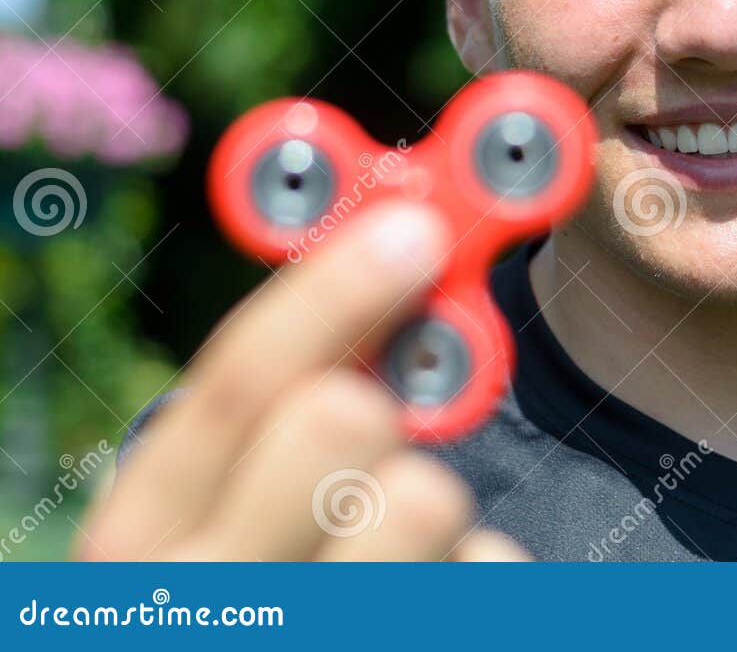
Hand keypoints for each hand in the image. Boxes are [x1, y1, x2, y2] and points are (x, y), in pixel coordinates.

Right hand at [77, 201, 527, 560]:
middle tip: (383, 419)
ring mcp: (319, 638)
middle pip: (337, 422)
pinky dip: (478, 563)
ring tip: (398, 532)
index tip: (416, 229)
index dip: (334, 290)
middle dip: (382, 397)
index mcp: (141, 531)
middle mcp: (211, 598)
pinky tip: (429, 591)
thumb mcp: (221, 490)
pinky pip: (492, 563)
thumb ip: (283, 381)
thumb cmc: (258, 561)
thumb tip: (397, 235)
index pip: (235, 383)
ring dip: (436, 491)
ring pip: (427, 493)